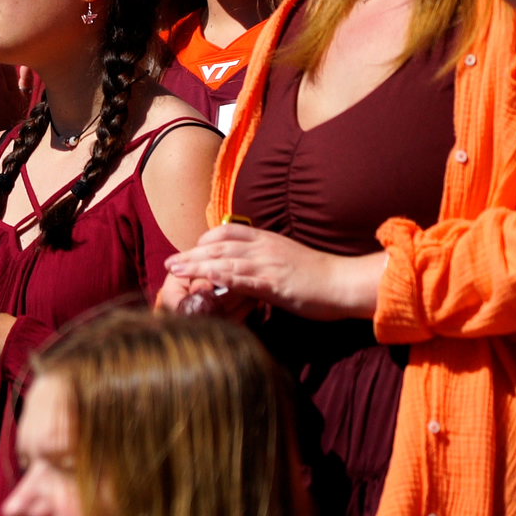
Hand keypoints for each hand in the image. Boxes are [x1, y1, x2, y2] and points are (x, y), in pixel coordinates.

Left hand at [163, 224, 383, 320]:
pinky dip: (221, 277)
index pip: (227, 231)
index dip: (205, 239)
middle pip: (218, 245)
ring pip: (224, 260)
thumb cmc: (319, 275)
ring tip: (175, 270)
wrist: (345, 282)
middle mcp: (263, 247)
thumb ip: (265, 259)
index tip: (191, 249)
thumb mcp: (287, 259)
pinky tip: (206, 279)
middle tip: (170, 262)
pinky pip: (242, 278)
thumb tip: (247, 269)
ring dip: (197, 265)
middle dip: (192, 253)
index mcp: (267, 240)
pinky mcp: (273, 283)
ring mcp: (268, 264)